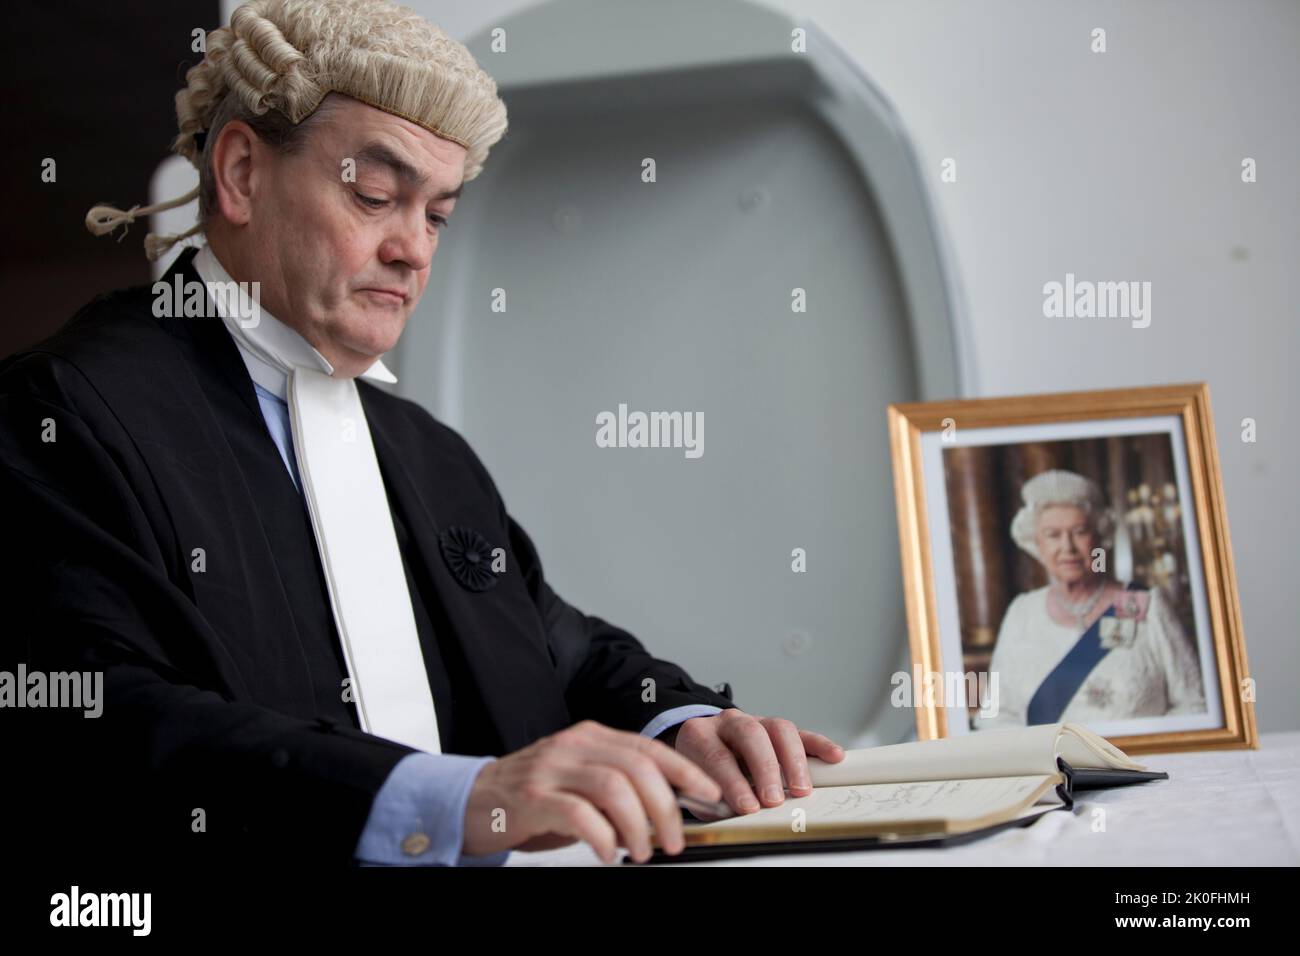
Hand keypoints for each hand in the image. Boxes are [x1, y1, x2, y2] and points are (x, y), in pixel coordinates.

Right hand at [461, 720, 722, 863]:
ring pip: (614, 787)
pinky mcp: (531, 796)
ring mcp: (550, 768)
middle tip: (673, 842)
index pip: (649, 747)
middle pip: (638, 767)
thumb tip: (669, 811)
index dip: (685, 771)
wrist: (468, 801)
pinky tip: (608, 852)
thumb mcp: (579, 783)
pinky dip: (602, 836)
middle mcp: (572, 745)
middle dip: (666, 808)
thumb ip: (618, 787)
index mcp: (590, 737)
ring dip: (638, 825)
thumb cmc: (530, 797)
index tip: (709, 795)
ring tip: (643, 851)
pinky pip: (578, 813)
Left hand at [671, 709, 844, 814]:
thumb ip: (713, 799)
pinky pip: (801, 733)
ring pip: (779, 729)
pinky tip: (833, 757)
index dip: (733, 782)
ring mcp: (756, 721)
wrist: (700, 750)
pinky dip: (818, 745)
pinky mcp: (778, 729)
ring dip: (792, 760)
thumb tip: (738, 816)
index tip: (747, 806)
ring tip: (800, 789)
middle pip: (750, 735)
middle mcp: (728, 722)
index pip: (717, 755)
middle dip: (765, 769)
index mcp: (699, 734)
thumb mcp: (697, 788)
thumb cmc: (701, 774)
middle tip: (773, 799)